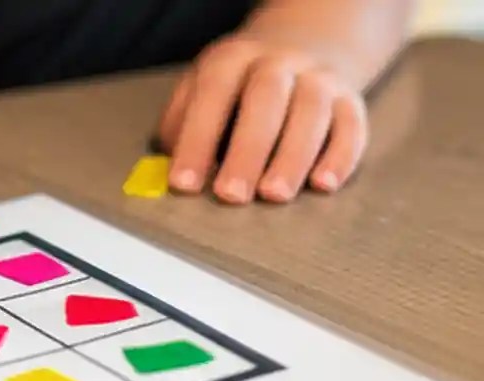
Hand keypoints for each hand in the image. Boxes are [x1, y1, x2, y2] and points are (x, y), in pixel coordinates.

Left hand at [157, 34, 368, 203]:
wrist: (305, 44)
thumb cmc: (237, 87)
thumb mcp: (200, 91)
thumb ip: (182, 127)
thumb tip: (169, 171)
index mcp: (233, 59)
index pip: (212, 95)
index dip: (197, 141)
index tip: (183, 185)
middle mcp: (279, 62)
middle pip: (266, 100)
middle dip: (247, 151)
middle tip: (231, 195)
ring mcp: (319, 78)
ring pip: (311, 112)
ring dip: (293, 156)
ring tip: (274, 195)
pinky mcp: (351, 100)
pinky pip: (352, 126)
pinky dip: (341, 157)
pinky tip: (322, 185)